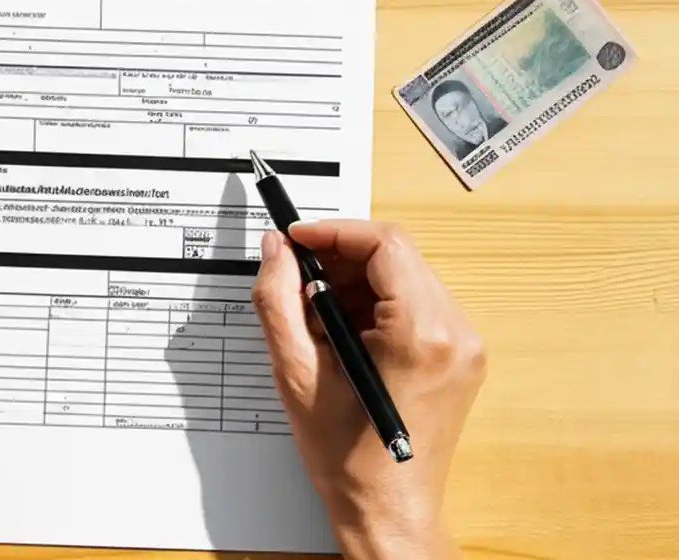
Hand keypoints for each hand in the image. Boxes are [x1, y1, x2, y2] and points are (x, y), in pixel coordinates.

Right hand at [251, 221, 485, 559]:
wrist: (388, 509)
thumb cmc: (349, 459)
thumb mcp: (297, 374)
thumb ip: (279, 302)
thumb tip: (276, 252)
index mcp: (421, 335)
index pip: (385, 245)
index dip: (334, 232)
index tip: (297, 240)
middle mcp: (454, 334)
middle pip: (397, 257)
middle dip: (341, 259)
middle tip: (298, 280)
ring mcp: (463, 345)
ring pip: (405, 278)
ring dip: (355, 283)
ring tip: (316, 317)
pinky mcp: (459, 355)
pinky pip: (416, 304)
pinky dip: (374, 304)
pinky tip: (343, 333)